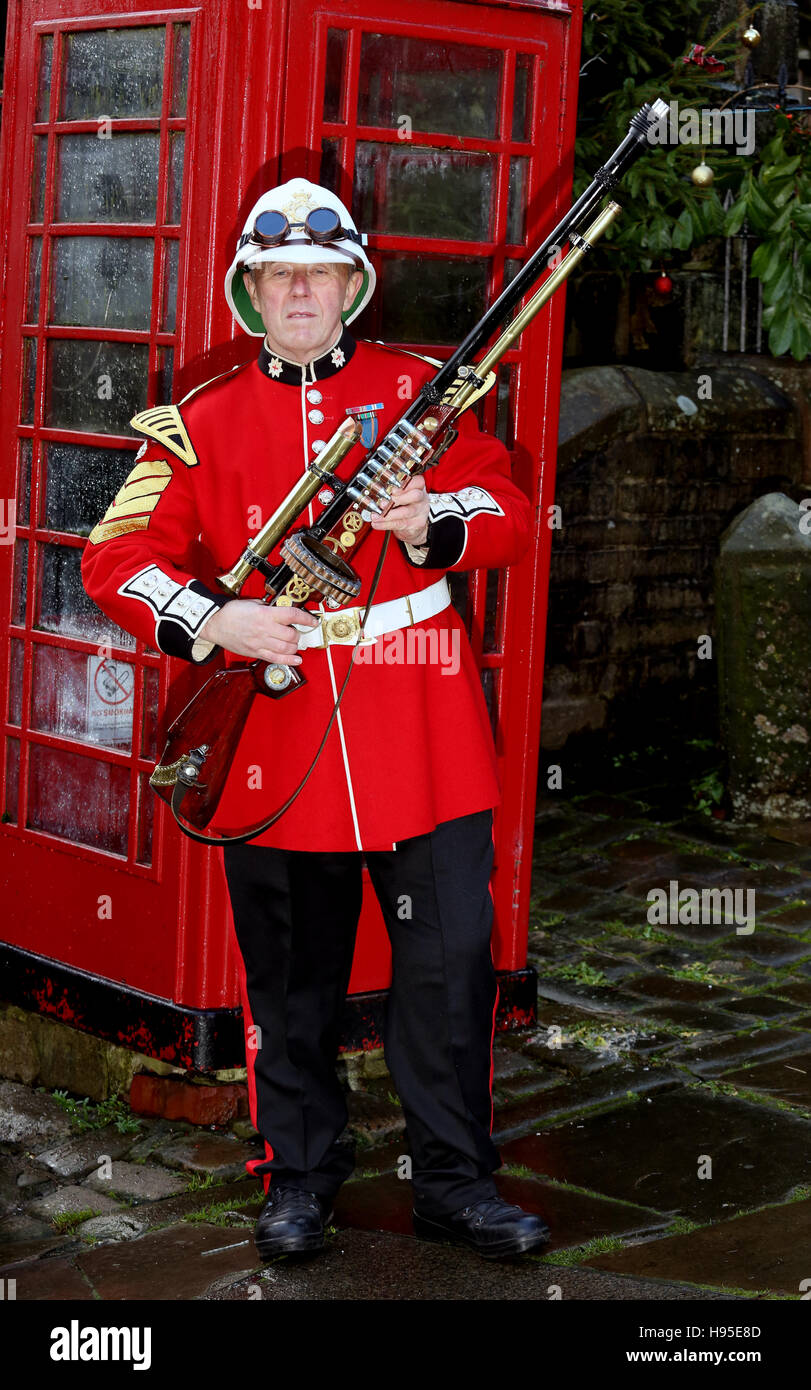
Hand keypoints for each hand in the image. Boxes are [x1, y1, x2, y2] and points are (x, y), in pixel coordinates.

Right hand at [199, 600, 317, 664]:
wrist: (215, 624)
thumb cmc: (231, 612)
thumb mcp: (252, 603)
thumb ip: (269, 607)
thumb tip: (282, 611)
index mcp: (265, 614)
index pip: (292, 616)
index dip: (306, 619)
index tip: (313, 621)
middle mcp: (264, 629)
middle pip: (292, 635)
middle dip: (298, 634)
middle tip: (296, 632)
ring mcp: (260, 643)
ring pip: (287, 649)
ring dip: (294, 646)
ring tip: (293, 643)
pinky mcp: (256, 652)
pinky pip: (276, 659)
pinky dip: (289, 661)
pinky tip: (297, 660)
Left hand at [370, 474, 429, 545]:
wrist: (416, 523)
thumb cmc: (406, 503)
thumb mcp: (402, 493)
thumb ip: (392, 489)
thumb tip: (376, 490)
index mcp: (419, 487)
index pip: (418, 481)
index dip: (407, 484)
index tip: (393, 488)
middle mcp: (421, 499)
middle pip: (415, 496)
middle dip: (398, 499)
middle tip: (383, 502)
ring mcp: (420, 512)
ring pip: (405, 513)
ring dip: (388, 514)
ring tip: (375, 516)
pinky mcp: (415, 525)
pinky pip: (399, 524)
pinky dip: (385, 524)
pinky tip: (376, 523)